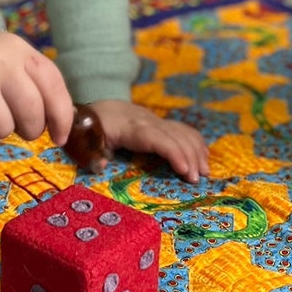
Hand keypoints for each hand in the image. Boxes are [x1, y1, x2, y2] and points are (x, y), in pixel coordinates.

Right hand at [0, 30, 73, 147]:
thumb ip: (37, 82)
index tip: (60, 136)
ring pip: (3, 130)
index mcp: (18, 52)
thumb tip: (62, 126)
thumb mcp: (11, 55)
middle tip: (20, 126)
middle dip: (30, 130)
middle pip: (31, 115)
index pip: (53, 87)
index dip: (62, 117)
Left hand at [88, 99, 208, 182]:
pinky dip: (196, 143)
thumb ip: (92, 155)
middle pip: (175, 136)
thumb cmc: (91, 131)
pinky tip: (204, 157)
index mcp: (131, 127)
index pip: (157, 138)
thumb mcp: (86, 143)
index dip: (173, 152)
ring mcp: (156, 121)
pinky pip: (183, 130)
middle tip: (197, 180)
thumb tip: (101, 165)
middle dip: (190, 157)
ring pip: (182, 132)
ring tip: (205, 172)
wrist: (96, 110)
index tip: (185, 171)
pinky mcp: (160, 124)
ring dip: (196, 151)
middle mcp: (148, 121)